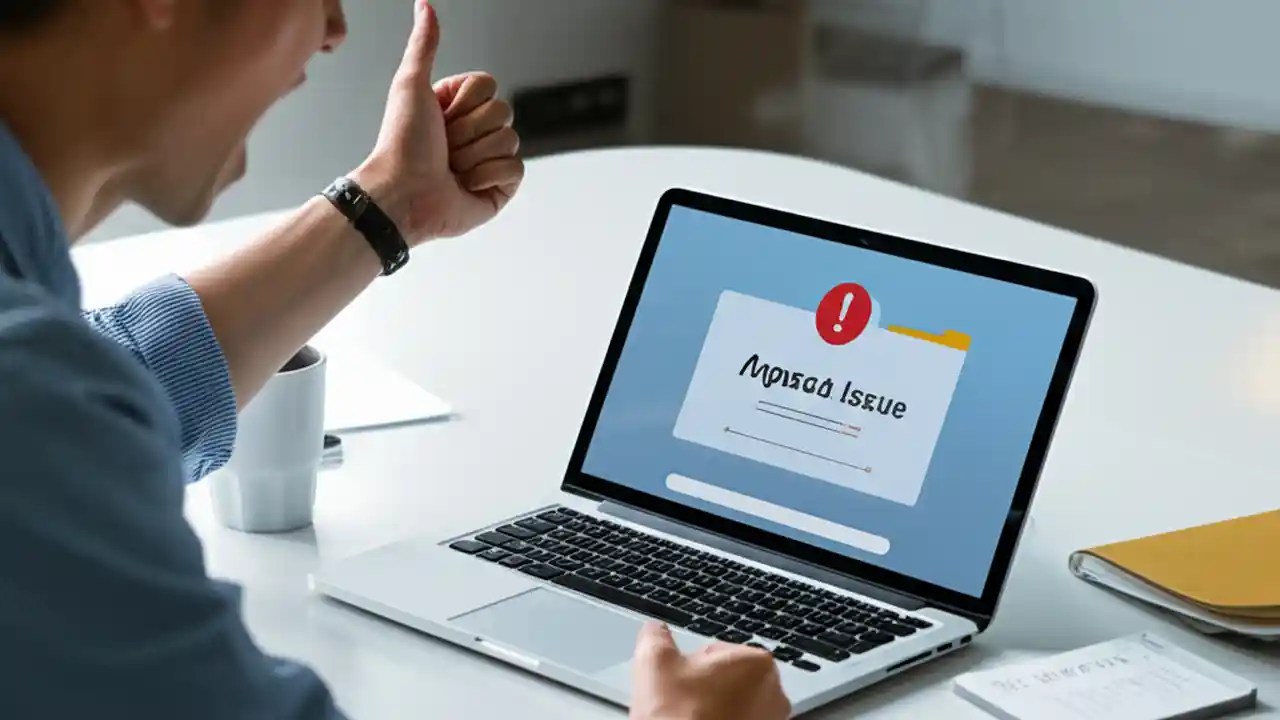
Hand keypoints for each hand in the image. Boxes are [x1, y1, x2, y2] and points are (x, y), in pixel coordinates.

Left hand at [354, 0, 523, 245]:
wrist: (404, 193)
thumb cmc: (401, 144)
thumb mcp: (411, 85)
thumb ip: (424, 45)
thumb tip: (425, 5)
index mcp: (458, 108)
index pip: (489, 87)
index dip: (465, 102)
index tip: (439, 117)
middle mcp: (476, 133)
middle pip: (503, 112)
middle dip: (470, 131)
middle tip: (444, 147)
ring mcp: (490, 161)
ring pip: (510, 140)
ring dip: (476, 156)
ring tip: (451, 168)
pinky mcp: (500, 189)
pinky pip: (516, 169)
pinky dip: (489, 177)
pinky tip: (466, 184)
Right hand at [630, 622, 790, 719]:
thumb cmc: (678, 718)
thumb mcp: (655, 663)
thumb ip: (656, 636)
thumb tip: (655, 631)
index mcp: (757, 663)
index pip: (714, 653)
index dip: (689, 669)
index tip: (679, 686)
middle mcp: (774, 694)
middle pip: (727, 680)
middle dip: (704, 690)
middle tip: (681, 706)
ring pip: (733, 707)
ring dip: (712, 711)